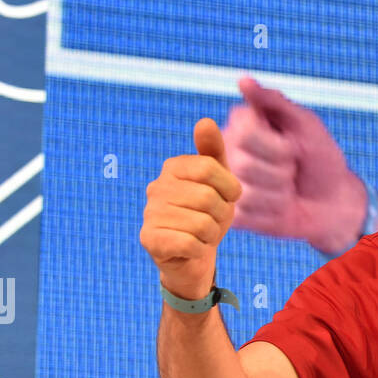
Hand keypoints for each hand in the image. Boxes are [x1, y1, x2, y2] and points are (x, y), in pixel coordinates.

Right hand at [140, 118, 242, 300]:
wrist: (193, 256)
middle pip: (208, 198)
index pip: (211, 168)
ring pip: (201, 223)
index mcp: (173, 167)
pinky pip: (190, 243)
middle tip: (214, 221)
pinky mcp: (148, 239)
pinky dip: (200, 249)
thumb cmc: (209, 213)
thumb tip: (204, 121)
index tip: (228, 197)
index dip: (229, 187)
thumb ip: (213, 151)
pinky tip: (192, 248)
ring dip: (212, 234)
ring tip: (203, 234)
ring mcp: (149, 213)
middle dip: (222, 214)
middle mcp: (156, 186)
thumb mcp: (220, 180)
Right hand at [222, 76, 365, 255]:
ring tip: (287, 189)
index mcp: (242, 125)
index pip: (244, 133)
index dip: (278, 146)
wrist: (334, 200)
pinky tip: (279, 208)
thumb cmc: (321, 157)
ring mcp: (229, 183)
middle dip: (281, 170)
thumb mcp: (306, 124)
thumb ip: (274, 102)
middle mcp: (228, 152)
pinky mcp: (234, 214)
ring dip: (279, 194)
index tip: (294, 146)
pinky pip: (244, 216)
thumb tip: (243, 80)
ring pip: (245, 193)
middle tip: (292, 170)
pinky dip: (271, 213)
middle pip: (244, 165)